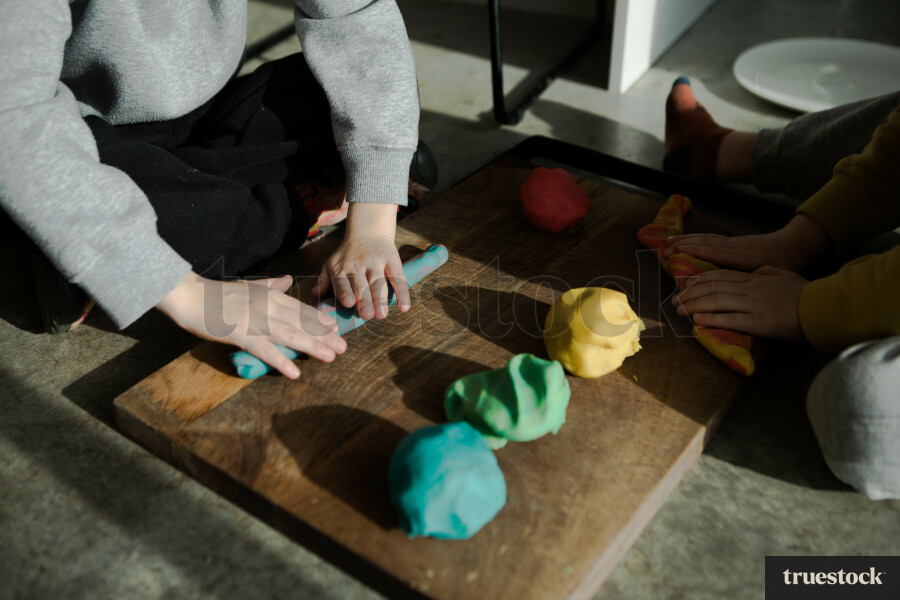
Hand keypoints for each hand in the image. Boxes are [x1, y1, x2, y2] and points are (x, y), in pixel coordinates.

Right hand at [157, 272, 345, 378]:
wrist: (191, 296)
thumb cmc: (218, 293)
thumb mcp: (249, 285)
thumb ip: (270, 285)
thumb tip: (287, 280)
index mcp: (270, 295)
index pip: (301, 308)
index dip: (319, 319)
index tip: (336, 328)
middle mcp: (269, 307)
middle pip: (302, 323)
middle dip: (324, 336)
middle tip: (344, 346)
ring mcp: (257, 321)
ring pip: (291, 335)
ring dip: (312, 347)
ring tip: (331, 356)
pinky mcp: (242, 336)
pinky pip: (266, 351)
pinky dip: (281, 361)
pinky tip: (295, 372)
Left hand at [311, 203, 409, 319]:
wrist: (368, 231)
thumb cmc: (347, 255)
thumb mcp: (330, 264)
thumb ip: (323, 281)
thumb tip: (314, 295)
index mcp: (341, 269)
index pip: (342, 282)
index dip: (345, 292)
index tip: (348, 303)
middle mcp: (358, 266)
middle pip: (362, 285)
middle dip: (364, 300)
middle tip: (367, 315)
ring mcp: (376, 263)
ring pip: (379, 283)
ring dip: (380, 299)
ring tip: (382, 314)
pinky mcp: (392, 261)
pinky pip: (398, 278)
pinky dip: (402, 293)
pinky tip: (404, 307)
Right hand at [663, 214, 830, 272]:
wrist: (795, 243)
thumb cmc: (787, 262)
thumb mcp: (777, 273)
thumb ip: (757, 279)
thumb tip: (740, 287)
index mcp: (745, 257)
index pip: (716, 252)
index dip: (696, 252)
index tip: (677, 254)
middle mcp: (736, 246)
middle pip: (705, 243)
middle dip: (683, 245)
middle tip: (664, 250)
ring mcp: (733, 242)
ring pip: (706, 238)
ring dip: (685, 239)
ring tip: (666, 242)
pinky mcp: (733, 241)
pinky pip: (710, 238)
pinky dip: (694, 238)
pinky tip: (684, 240)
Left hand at [672, 266, 808, 340]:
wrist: (824, 306)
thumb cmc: (806, 293)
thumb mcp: (784, 275)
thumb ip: (767, 273)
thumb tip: (756, 273)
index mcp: (755, 278)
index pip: (720, 275)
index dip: (699, 279)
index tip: (684, 284)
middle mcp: (751, 289)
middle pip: (713, 288)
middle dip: (690, 294)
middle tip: (674, 300)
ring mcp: (754, 305)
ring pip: (717, 302)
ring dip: (695, 306)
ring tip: (679, 311)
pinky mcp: (759, 322)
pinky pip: (731, 319)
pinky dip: (712, 319)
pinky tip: (697, 320)